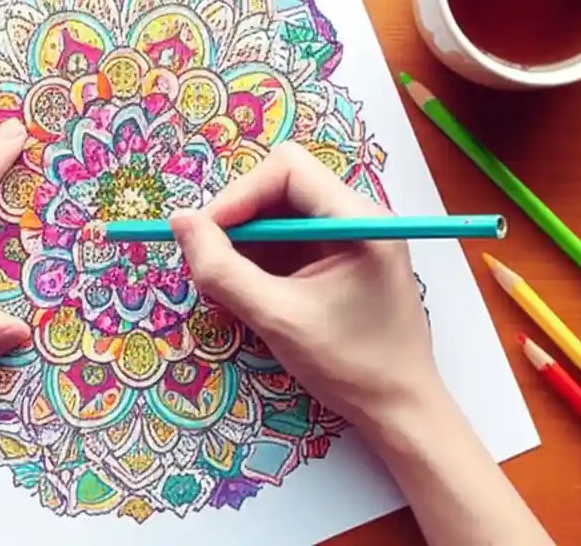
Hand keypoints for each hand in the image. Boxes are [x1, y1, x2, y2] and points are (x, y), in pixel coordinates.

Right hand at [170, 141, 442, 429]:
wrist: (401, 411)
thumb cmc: (351, 366)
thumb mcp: (277, 318)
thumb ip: (223, 270)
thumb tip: (179, 222)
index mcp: (357, 219)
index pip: (286, 168)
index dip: (238, 194)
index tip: (205, 234)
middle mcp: (355, 217)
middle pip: (278, 188)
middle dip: (236, 223)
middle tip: (209, 265)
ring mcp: (348, 239)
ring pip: (277, 217)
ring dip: (243, 248)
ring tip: (225, 291)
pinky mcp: (338, 261)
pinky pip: (286, 245)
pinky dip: (258, 266)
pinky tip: (247, 300)